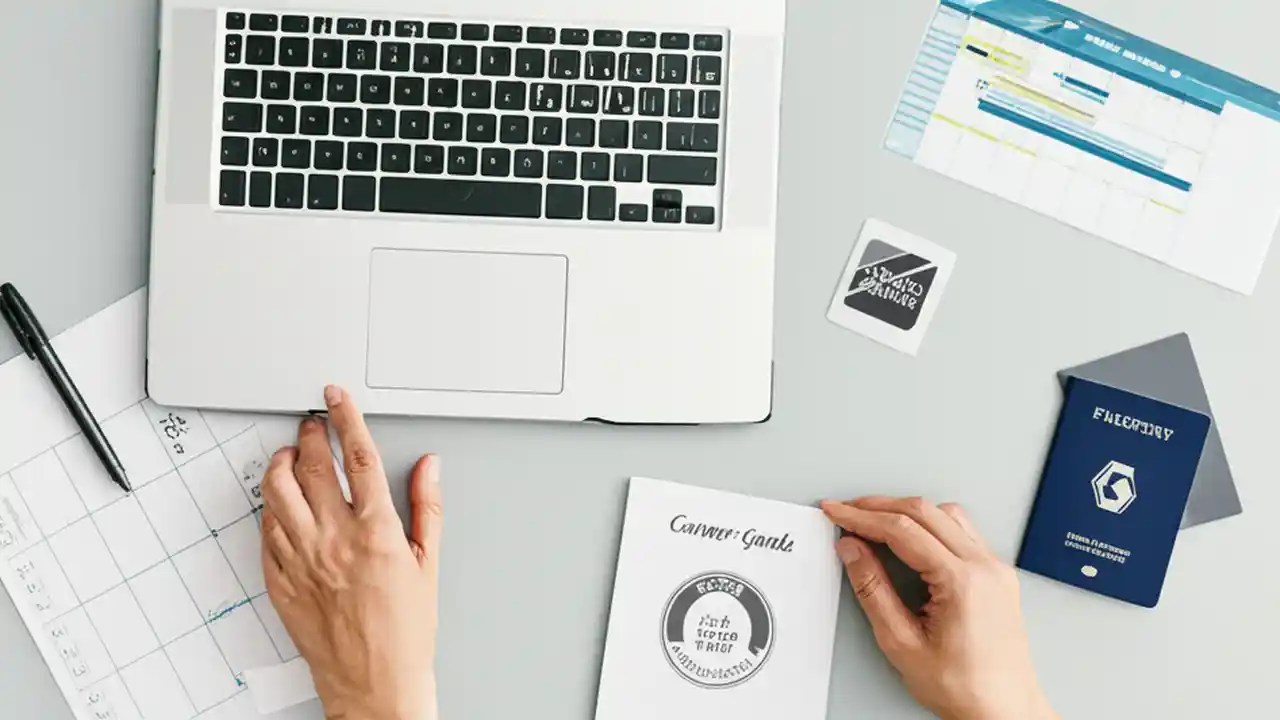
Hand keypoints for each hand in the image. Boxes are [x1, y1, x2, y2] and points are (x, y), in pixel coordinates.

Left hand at [261, 385, 441, 719]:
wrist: (375, 684)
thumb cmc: (405, 632)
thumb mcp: (428, 564)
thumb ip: (427, 508)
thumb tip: (428, 467)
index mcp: (376, 531)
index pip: (357, 457)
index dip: (346, 419)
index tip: (337, 398)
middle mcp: (334, 540)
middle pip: (311, 467)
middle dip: (309, 435)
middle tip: (313, 424)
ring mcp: (302, 561)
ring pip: (276, 494)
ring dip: (279, 465)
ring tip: (288, 456)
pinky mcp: (281, 582)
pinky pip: (265, 533)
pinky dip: (269, 508)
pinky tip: (278, 503)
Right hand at [821, 497, 1055, 719]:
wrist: (1004, 710)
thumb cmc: (963, 687)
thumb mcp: (902, 643)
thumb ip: (873, 590)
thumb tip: (853, 551)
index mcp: (962, 581)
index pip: (902, 530)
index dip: (862, 517)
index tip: (836, 513)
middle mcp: (984, 567)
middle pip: (924, 512)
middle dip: (878, 507)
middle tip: (847, 511)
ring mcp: (995, 568)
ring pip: (946, 515)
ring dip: (906, 511)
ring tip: (874, 521)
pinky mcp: (997, 575)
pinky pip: (962, 531)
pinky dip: (930, 525)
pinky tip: (911, 536)